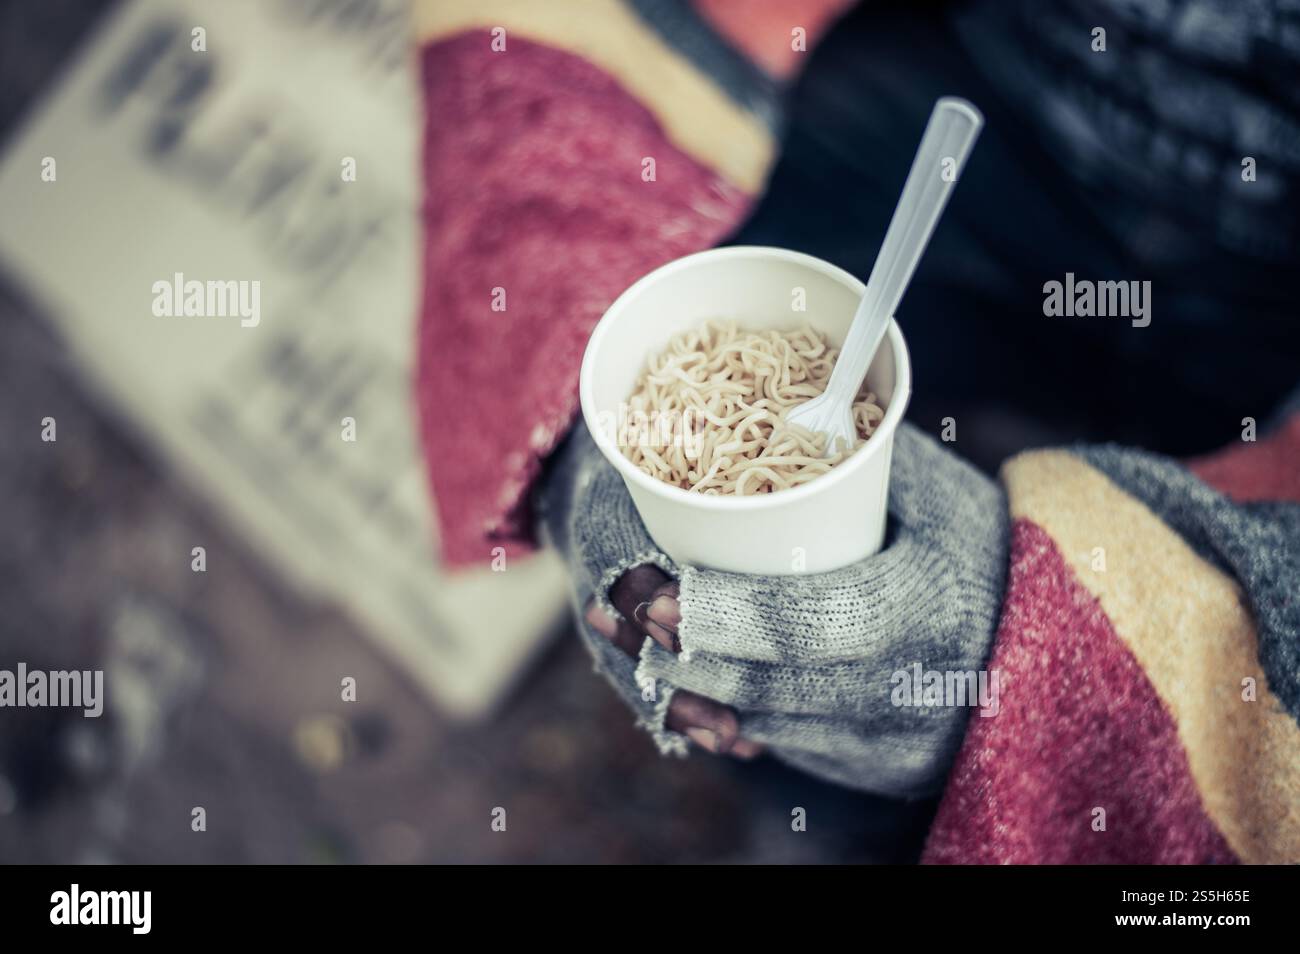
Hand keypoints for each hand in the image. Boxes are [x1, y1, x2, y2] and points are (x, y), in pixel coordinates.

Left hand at [540, 421, 1008, 795]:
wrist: (1055, 642)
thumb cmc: (983, 544)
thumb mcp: (937, 488)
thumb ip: (857, 458)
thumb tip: (760, 418)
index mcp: (934, 607)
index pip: (809, 621)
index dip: (723, 613)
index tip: (653, 591)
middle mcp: (915, 690)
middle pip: (772, 682)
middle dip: (681, 652)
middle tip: (616, 614)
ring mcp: (897, 743)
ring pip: (767, 722)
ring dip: (688, 689)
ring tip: (629, 643)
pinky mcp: (879, 770)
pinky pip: (787, 747)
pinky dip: (730, 715)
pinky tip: (687, 684)